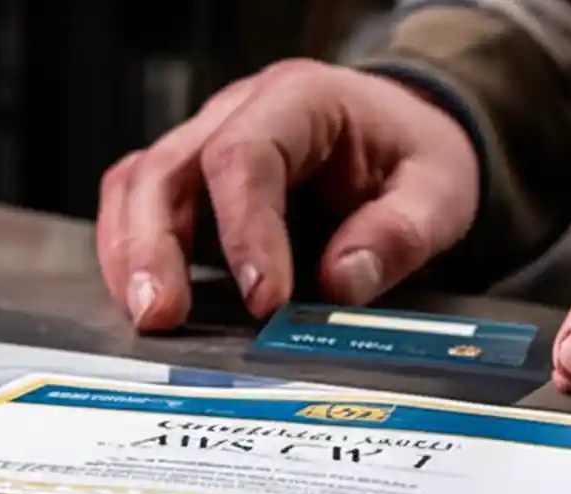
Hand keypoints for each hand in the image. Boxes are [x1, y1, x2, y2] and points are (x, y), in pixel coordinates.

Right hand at [96, 60, 478, 330]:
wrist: (404, 134)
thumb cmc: (415, 155)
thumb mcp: (439, 193)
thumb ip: (398, 235)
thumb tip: (339, 284)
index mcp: (300, 99)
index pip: (245, 156)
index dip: (245, 230)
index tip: (264, 299)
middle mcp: (237, 112)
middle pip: (167, 168)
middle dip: (156, 247)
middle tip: (160, 316)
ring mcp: (206, 144)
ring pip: (138, 185)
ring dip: (131, 253)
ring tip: (145, 316)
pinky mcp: (194, 184)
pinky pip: (141, 206)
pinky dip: (134, 254)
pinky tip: (149, 302)